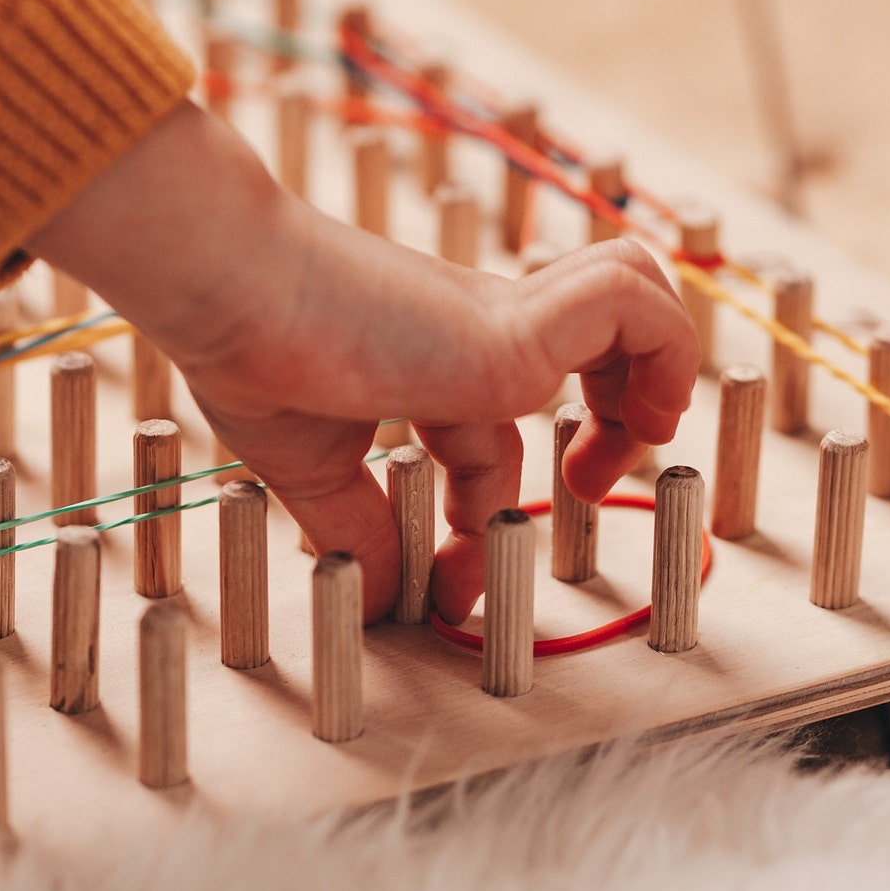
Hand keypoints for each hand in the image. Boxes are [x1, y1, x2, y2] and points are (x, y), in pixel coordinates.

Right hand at [29, 102, 699, 622]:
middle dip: (618, 413)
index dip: (486, 515)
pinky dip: (663, 356)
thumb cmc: (249, 352)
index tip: (450, 590)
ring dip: (658, 368)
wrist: (226, 288)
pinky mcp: (519, 331)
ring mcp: (506, 327)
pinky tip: (639, 420)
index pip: (492, 437)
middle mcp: (478, 334)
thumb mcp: (312, 468)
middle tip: (587, 482)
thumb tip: (374, 603)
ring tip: (641, 436)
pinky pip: (637, 309)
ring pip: (635, 295)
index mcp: (429, 364)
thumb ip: (353, 531)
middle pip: (593, 341)